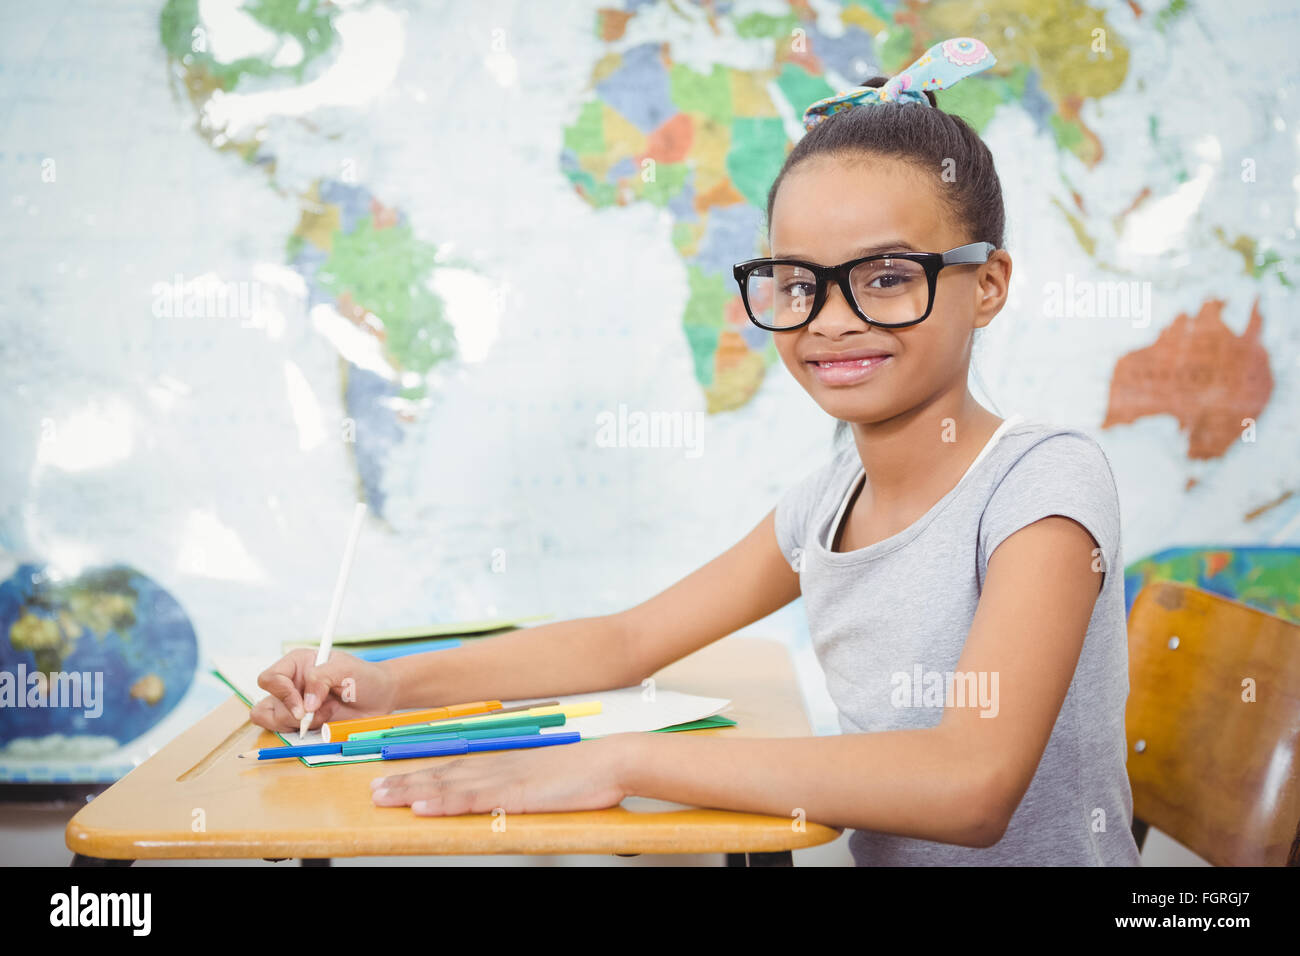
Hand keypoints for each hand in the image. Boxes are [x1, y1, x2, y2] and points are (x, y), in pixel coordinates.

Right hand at [250, 648, 397, 732]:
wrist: (380, 697)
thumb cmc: (364, 676)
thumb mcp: (345, 669)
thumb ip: (321, 679)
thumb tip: (305, 705)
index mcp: (296, 664)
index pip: (270, 679)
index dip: (282, 694)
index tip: (303, 708)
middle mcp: (291, 685)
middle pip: (266, 704)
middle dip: (290, 715)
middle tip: (314, 714)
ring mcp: (294, 706)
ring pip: (272, 721)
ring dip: (295, 725)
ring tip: (324, 715)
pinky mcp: (302, 724)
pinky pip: (286, 734)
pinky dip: (301, 734)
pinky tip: (324, 723)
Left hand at [370, 735, 635, 815]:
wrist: (612, 762)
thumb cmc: (584, 775)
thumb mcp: (545, 780)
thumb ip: (521, 787)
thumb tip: (505, 798)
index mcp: (503, 764)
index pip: (452, 769)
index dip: (419, 774)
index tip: (391, 779)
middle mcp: (496, 767)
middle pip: (441, 774)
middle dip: (404, 782)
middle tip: (372, 791)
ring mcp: (503, 779)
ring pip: (448, 784)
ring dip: (412, 790)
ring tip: (382, 797)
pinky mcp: (514, 794)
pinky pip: (472, 798)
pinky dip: (444, 801)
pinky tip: (422, 805)